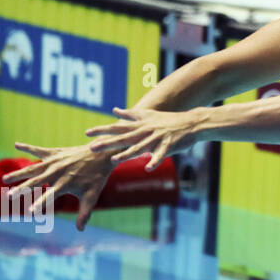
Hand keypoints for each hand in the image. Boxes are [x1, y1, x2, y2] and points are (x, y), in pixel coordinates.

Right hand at [2, 143, 115, 230]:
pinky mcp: (55, 153)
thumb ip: (85, 213)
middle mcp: (58, 172)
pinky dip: (27, 147)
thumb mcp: (92, 195)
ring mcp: (55, 162)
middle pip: (37, 182)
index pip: (50, 196)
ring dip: (19, 174)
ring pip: (33, 168)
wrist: (103, 154)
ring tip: (5, 179)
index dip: (41, 204)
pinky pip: (38, 150)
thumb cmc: (97, 177)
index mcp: (66, 184)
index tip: (31, 212)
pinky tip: (16, 144)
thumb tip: (80, 230)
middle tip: (9, 196)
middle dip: (23, 189)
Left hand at [85, 106, 199, 169]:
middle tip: (91, 148)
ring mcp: (157, 138)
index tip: (87, 133)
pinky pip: (160, 155)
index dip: (102, 130)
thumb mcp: (149, 115)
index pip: (117, 127)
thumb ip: (130, 115)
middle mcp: (146, 131)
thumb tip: (114, 110)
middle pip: (123, 137)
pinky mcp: (168, 145)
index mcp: (140, 125)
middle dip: (107, 143)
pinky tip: (148, 168)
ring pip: (140, 147)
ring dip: (127, 154)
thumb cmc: (169, 120)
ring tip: (115, 159)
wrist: (192, 122)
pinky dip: (154, 161)